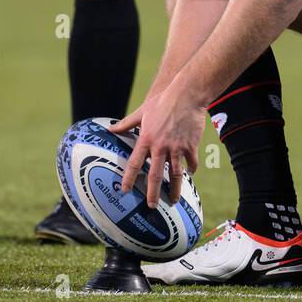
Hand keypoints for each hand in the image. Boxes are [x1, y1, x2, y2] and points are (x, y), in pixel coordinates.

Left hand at [114, 85, 203, 207]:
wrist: (187, 94)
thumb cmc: (163, 101)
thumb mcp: (142, 111)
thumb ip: (126, 123)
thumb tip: (110, 129)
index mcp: (146, 139)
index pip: (135, 163)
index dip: (129, 178)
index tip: (125, 191)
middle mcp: (161, 146)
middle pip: (156, 175)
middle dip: (154, 193)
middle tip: (152, 206)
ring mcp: (177, 147)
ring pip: (176, 174)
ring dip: (175, 189)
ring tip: (174, 200)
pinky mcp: (191, 145)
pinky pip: (191, 163)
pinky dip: (191, 170)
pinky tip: (190, 174)